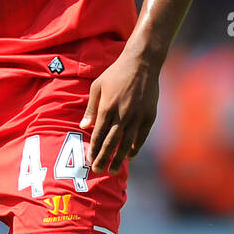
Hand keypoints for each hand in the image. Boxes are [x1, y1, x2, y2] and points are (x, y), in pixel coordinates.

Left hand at [80, 50, 160, 173]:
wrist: (142, 63)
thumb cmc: (116, 74)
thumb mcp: (97, 86)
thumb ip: (91, 108)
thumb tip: (84, 127)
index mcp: (107, 107)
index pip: (98, 134)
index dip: (94, 149)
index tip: (89, 160)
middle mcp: (122, 114)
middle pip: (111, 142)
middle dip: (103, 158)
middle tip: (97, 170)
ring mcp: (137, 116)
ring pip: (126, 143)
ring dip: (119, 158)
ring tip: (113, 170)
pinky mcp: (149, 116)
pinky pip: (141, 136)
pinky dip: (135, 147)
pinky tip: (129, 155)